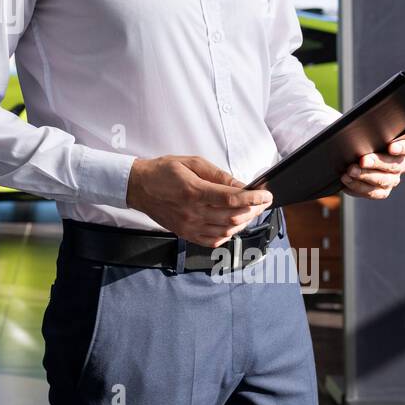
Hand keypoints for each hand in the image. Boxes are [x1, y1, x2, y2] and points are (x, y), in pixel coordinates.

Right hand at [126, 155, 273, 247]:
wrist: (138, 187)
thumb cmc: (163, 171)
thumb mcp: (192, 163)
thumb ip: (218, 175)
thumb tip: (241, 185)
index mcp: (194, 191)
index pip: (232, 198)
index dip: (253, 198)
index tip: (266, 195)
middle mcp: (192, 212)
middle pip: (233, 217)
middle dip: (254, 210)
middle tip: (263, 202)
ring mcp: (188, 226)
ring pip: (226, 231)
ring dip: (243, 222)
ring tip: (250, 212)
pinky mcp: (185, 234)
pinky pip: (213, 241)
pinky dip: (228, 235)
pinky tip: (232, 225)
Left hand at [340, 130, 404, 199]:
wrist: (349, 154)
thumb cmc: (363, 138)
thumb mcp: (368, 132)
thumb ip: (372, 133)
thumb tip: (363, 135)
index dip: (404, 148)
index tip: (391, 147)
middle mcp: (402, 163)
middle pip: (395, 165)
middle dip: (377, 162)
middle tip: (362, 160)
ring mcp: (393, 179)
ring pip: (383, 180)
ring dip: (365, 175)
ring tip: (350, 170)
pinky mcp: (382, 191)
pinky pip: (373, 192)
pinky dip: (358, 186)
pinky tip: (347, 180)